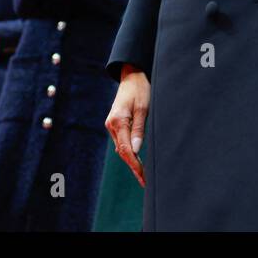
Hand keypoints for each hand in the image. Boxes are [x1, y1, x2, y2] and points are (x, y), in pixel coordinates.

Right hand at [106, 66, 149, 187]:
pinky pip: (122, 141)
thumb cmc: (140, 89)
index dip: (134, 165)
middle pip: (122, 151)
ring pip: (121, 148)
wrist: (132, 76)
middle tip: (145, 181)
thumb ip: (139, 129)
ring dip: (131, 160)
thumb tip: (136, 151)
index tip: (143, 176)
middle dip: (133, 166)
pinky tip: (137, 159)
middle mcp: (112, 125)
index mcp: (118, 121)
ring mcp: (112, 125)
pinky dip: (129, 151)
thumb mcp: (144, 108)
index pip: (126, 149)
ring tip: (143, 174)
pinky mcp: (115, 124)